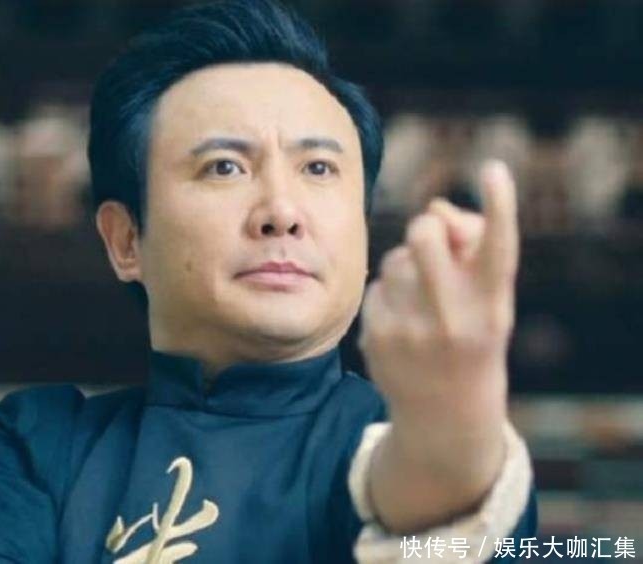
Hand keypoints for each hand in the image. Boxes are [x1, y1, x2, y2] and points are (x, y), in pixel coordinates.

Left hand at [358, 159, 518, 451]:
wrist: (445, 413)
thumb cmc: (473, 338)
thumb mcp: (490, 302)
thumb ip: (473, 249)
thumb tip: (436, 209)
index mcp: (491, 307)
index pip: (499, 248)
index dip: (500, 205)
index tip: (493, 168)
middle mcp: (453, 319)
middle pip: (423, 233)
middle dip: (425, 227)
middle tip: (432, 240)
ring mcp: (410, 330)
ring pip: (395, 258)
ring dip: (406, 265)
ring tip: (422, 300)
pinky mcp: (376, 336)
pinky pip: (377, 285)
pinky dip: (389, 294)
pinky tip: (403, 323)